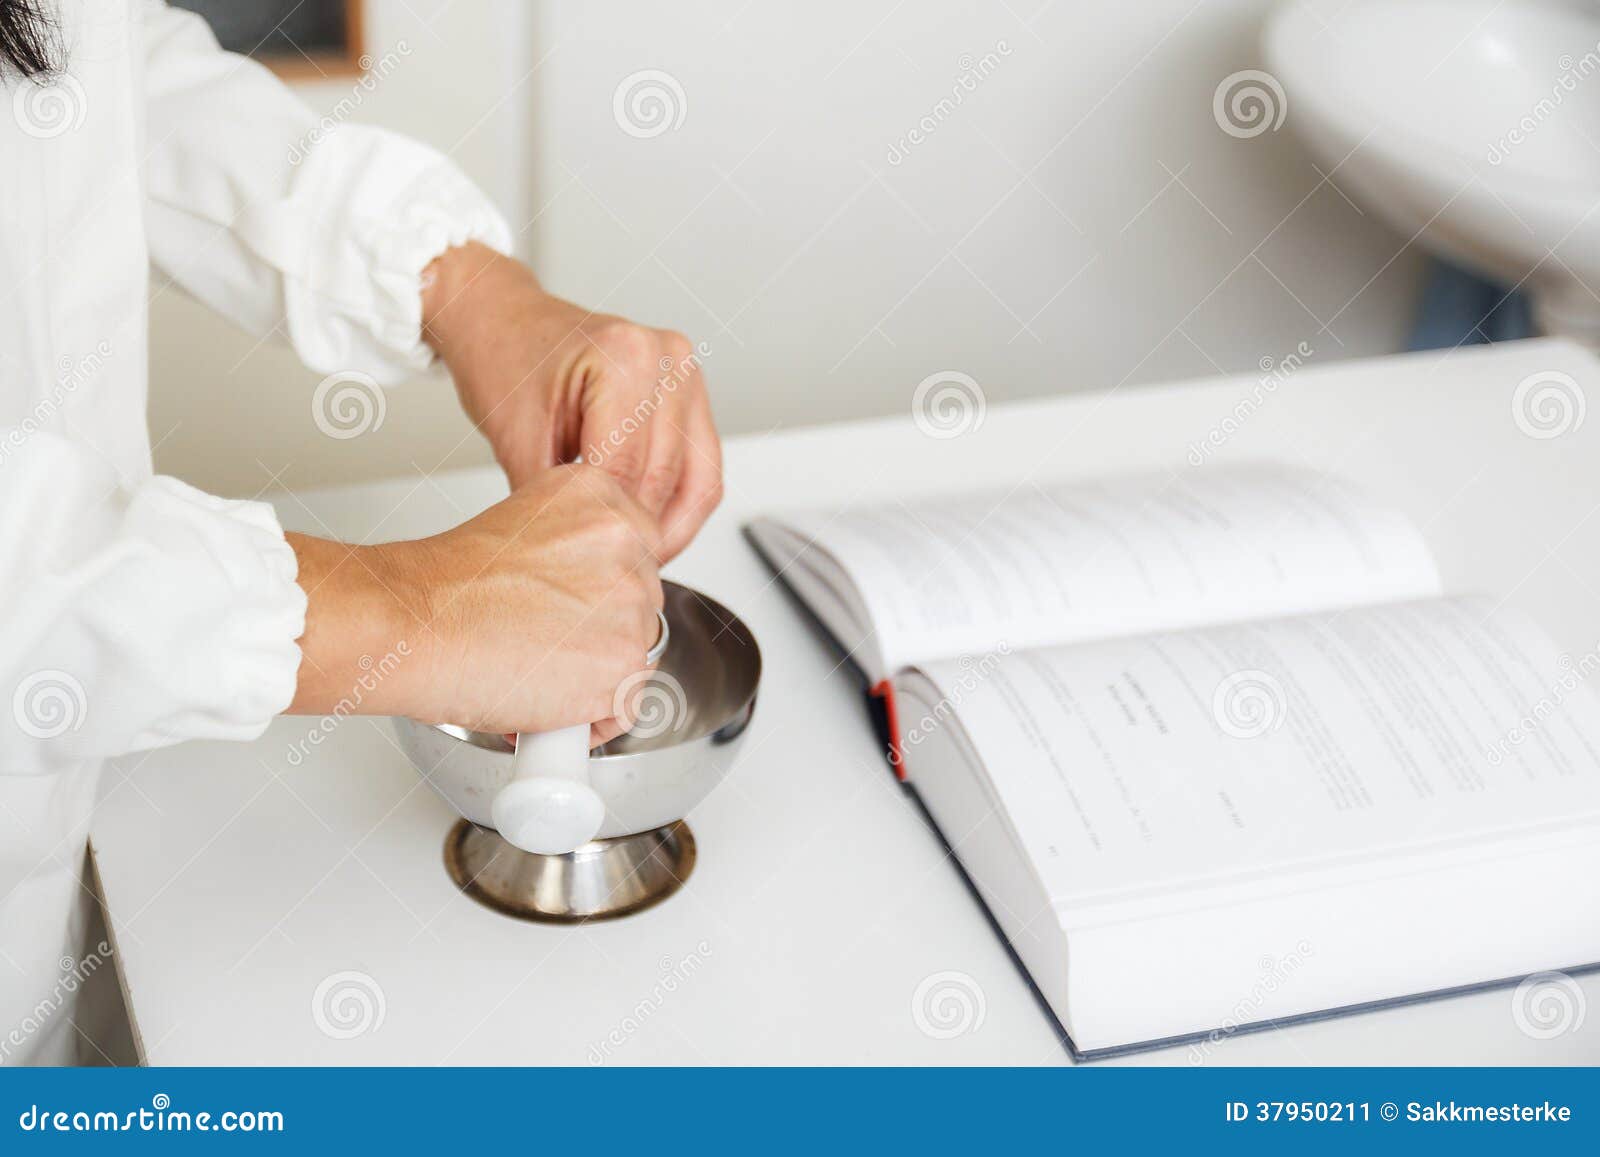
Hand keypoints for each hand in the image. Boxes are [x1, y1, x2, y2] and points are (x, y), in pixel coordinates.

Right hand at [287, 465, 662, 743]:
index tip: (569, 606)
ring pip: (636, 656)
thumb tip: (595, 581)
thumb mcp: (525, 522)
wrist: (414, 624)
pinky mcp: (622, 666)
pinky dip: (589, 720)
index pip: (639, 555)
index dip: (600, 591)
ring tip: (535, 670)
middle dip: (598, 633)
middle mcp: (628, 546)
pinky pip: (626, 706)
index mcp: (604, 499)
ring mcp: (630, 608)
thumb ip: (576, 542)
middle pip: (641, 606)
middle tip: (541, 640)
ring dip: (592, 675)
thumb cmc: (446, 584)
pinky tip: (547, 703)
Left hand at [421, 243, 721, 560]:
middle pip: (664, 478)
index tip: (588, 560)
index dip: (606, 523)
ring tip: (630, 554)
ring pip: (698, 480)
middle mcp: (668, 358)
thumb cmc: (506, 362)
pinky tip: (649, 527)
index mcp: (625, 356)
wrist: (507, 324)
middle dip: (635, 529)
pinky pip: (702, 468)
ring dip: (666, 525)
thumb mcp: (516, 438)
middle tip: (607, 567)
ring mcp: (687, 375)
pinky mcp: (693, 396)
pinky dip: (678, 504)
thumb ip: (554, 498)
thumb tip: (579, 557)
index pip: (627, 469)